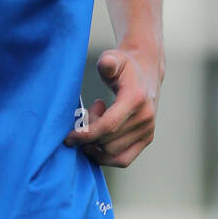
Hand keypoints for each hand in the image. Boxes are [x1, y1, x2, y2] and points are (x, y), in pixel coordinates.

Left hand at [64, 47, 162, 166]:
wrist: (146, 71)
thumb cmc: (124, 66)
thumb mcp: (114, 58)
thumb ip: (108, 62)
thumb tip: (106, 64)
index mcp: (136, 99)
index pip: (108, 126)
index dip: (86, 135)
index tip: (69, 137)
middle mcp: (145, 118)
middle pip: (108, 142)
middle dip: (88, 137)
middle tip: (83, 118)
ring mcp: (148, 131)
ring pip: (113, 153)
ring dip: (96, 144)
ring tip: (94, 122)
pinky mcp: (147, 139)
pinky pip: (123, 160)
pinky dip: (105, 156)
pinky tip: (97, 138)